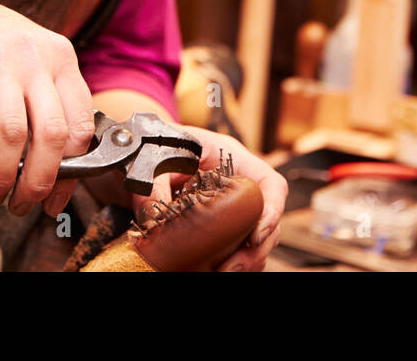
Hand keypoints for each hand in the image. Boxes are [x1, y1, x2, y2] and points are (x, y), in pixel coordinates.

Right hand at [0, 0, 95, 215]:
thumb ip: (48, 97)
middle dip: (39, 182)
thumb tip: (56, 163)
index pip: (82, 124)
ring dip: (2, 179)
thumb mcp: (30, 56)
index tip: (56, 195)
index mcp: (61, 57)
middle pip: (53, 135)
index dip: (72, 170)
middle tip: (23, 204)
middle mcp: (35, 58)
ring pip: (13, 136)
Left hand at [141, 127, 287, 271]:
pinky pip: (237, 247)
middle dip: (257, 248)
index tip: (256, 236)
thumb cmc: (159, 144)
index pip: (270, 183)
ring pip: (256, 238)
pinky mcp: (219, 226)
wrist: (144, 151)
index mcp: (233, 160)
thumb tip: (152, 214)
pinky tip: (216, 271)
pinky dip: (233, 262)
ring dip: (247, 260)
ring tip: (224, 272)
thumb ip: (154, 183)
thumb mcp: (156, 156)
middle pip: (268, 218)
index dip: (272, 209)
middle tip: (233, 267)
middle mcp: (239, 185)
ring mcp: (232, 207)